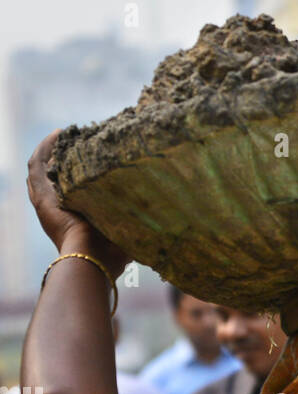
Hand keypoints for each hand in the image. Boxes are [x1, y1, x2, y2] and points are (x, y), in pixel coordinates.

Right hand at [27, 130, 128, 279]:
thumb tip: (164, 212)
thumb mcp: (127, 228)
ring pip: (42, 168)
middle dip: (62, 156)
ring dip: (51, 150)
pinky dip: (45, 148)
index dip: (78, 171)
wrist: (94, 259)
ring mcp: (47, 202)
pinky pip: (37, 166)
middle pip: (54, 176)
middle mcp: (58, 209)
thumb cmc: (114, 252)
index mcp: (75, 216)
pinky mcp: (42, 196)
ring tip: (65, 134)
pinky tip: (58, 134)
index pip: (72, 187)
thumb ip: (137, 218)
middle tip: (76, 140)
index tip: (94, 154)